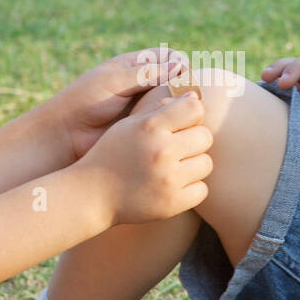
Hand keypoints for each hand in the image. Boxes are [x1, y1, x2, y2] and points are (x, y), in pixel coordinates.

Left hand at [45, 47, 190, 161]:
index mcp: (134, 66)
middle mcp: (142, 85)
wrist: (65, 136)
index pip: (168, 57)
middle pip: (175, 79)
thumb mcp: (114, 82)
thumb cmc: (84, 103)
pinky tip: (173, 129)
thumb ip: (145, 74)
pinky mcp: (145, 128)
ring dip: (180, 106)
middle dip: (184, 86)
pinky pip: (166, 122)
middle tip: (187, 98)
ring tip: (179, 114)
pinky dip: (173, 123)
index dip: (179, 64)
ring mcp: (144, 107)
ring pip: (174, 102)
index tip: (181, 76)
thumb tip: (180, 66)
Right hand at [77, 93, 211, 226]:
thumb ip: (160, 109)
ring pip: (206, 163)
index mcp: (150, 127)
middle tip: (177, 148)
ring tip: (174, 167)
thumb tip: (195, 97)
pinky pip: (202, 189)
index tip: (181, 124)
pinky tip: (173, 185)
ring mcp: (168, 179)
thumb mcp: (129, 125)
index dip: (190, 115)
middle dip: (193, 141)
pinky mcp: (173, 203)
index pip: (195, 109)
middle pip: (205, 136)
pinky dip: (191, 188)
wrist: (93, 195)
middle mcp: (162, 151)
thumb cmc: (113, 154)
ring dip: (193, 165)